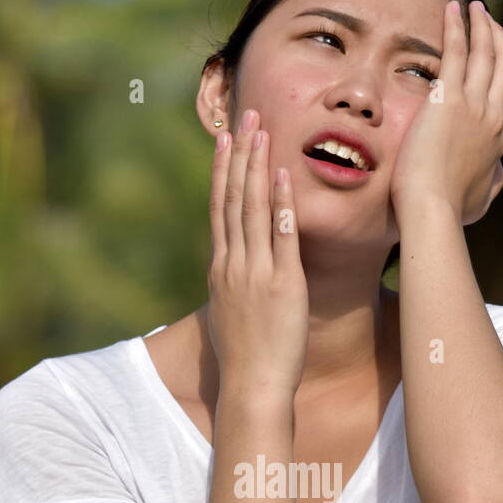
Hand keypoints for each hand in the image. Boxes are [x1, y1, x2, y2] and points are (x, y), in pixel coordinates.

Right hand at [207, 108, 308, 397]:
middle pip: (233, 199)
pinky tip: (283, 175)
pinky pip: (281, 237)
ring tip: (261, 130)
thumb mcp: (231, 315)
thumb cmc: (245, 359)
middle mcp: (234, 264)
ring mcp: (256, 272)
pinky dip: (281, 205)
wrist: (252, 386)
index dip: (223, 171)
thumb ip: (234, 288)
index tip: (226, 139)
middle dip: (239, 155)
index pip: (219, 209)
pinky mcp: (282, 284)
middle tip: (245, 116)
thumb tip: (234, 275)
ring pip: (253, 209)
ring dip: (256, 167)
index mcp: (221, 269)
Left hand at [390, 0, 502, 225]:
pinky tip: (453, 8)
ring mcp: (474, 106)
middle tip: (489, 21)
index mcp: (498, 141)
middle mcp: (493, 118)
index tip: (494, 62)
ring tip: (474, 6)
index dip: (502, 77)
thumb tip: (498, 174)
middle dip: (500, 40)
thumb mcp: (480, 201)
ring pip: (487, 53)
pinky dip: (457, 27)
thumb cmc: (449, 212)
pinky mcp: (449, 99)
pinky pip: (457, 52)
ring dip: (483, 26)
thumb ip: (491, 184)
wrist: (432, 210)